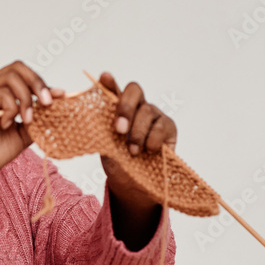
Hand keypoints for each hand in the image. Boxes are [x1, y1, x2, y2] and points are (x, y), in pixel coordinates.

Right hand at [0, 61, 64, 187]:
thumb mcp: (26, 131)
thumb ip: (40, 115)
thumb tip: (60, 99)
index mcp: (2, 89)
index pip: (24, 73)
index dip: (42, 82)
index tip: (60, 95)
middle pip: (18, 67)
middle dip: (38, 83)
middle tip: (47, 103)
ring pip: (12, 78)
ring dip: (26, 100)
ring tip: (27, 120)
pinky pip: (2, 94)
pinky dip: (11, 110)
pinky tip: (6, 124)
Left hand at [98, 72, 177, 209]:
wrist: (136, 186)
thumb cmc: (119, 164)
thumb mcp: (107, 151)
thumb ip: (103, 135)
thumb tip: (96, 124)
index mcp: (118, 110)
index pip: (113, 90)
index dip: (110, 82)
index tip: (104, 77)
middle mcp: (137, 107)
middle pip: (134, 91)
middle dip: (125, 108)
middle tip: (118, 130)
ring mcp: (154, 115)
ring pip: (147, 111)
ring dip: (138, 132)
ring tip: (132, 151)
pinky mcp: (168, 127)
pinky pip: (162, 126)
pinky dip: (153, 139)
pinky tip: (148, 150)